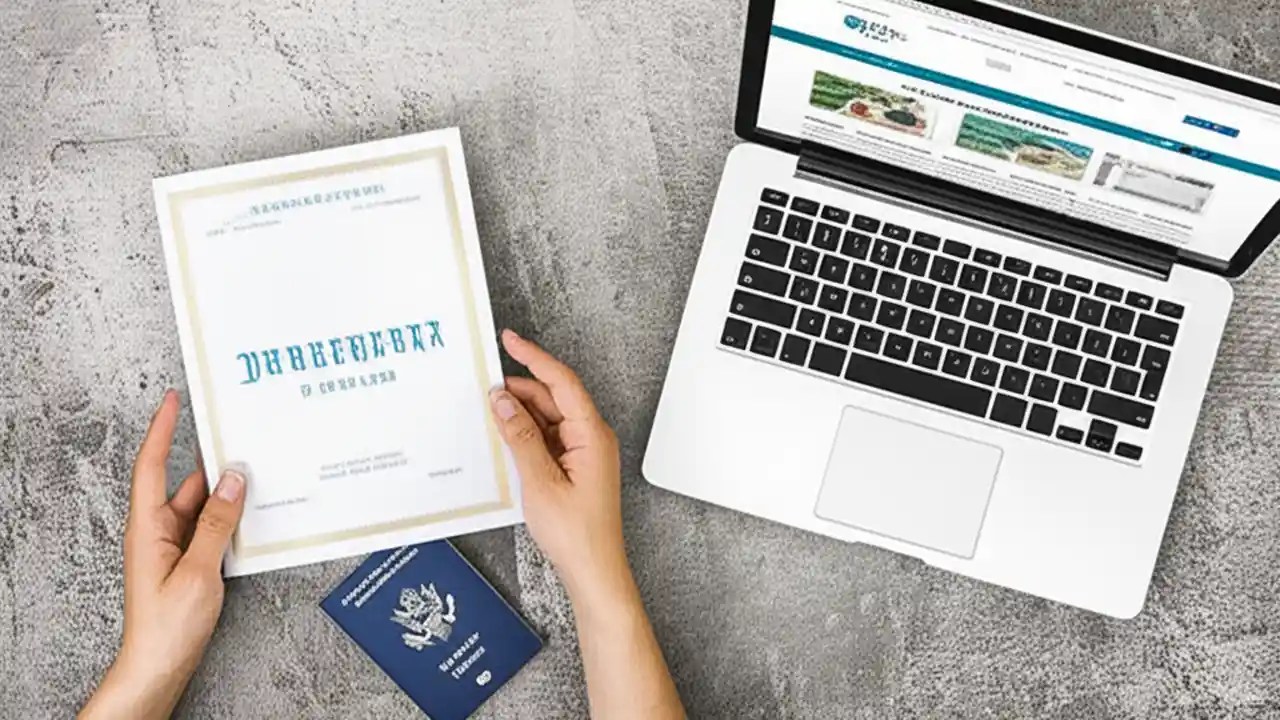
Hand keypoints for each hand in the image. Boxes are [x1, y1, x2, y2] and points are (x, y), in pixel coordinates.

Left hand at [81, 390, 246, 719]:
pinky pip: (208, 528)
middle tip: (243, 440)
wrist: (159, 666)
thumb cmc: (168, 626)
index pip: (152, 466)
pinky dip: (229, 519)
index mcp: (148, 527)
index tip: (173, 400)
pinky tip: (251, 517)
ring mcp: (172, 547)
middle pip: (186, 484)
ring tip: (259, 479)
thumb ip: (217, 522)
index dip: (161, 430)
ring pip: (202, 506)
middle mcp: (157, 531)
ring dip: (227, 496)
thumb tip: (234, 479)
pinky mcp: (186, 562)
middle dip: (214, 465)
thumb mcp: (198, 570)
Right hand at [488, 330, 628, 603]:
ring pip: (549, 417)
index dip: (534, 357)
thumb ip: (520, 436)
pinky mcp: (575, 466)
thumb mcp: (539, 481)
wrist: (593, 570)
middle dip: (520, 388)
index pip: (561, 381)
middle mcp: (591, 437)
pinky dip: (526, 434)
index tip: (510, 340)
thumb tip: (502, 400)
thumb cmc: (575, 533)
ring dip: (521, 413)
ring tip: (489, 411)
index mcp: (591, 434)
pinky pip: (549, 438)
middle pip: (554, 397)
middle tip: (484, 384)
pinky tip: (504, 437)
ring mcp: (584, 452)